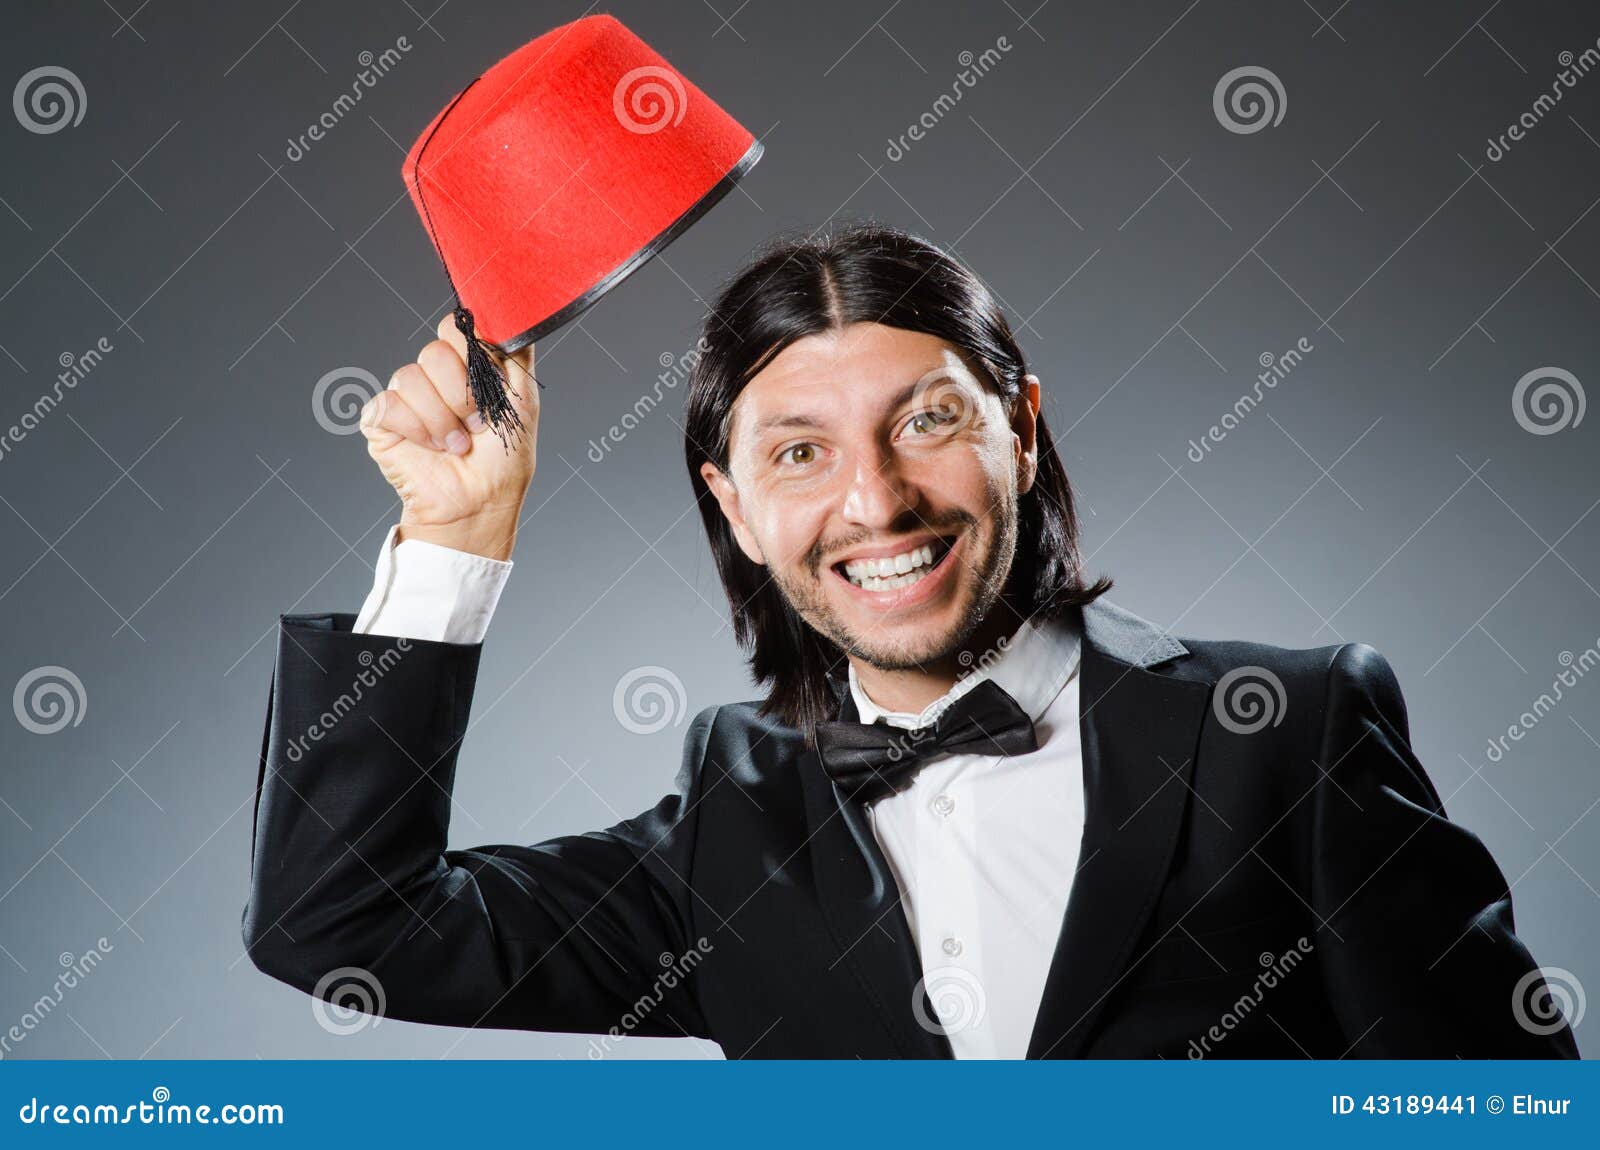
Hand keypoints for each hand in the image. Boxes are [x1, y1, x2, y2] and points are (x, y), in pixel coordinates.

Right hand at [359, 316, 537, 560]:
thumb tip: (512, 316)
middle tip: (476, 423)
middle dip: (462, 393)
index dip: (472, 350)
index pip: (457, 326)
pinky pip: (390, 404)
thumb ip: (517, 357)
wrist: (479, 504)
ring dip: (442, 418)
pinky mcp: (381, 419)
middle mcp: (435, 377)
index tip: (490, 385)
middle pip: (435, 350)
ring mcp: (406, 396)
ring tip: (456, 444)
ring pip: (411, 377)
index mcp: (466, 366)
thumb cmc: (503, 461)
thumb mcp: (524, 403)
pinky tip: (431, 449)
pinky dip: (418, 430)